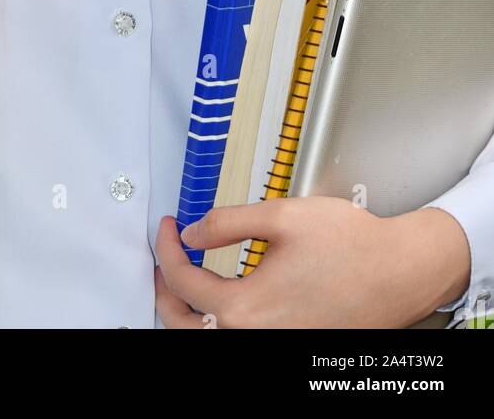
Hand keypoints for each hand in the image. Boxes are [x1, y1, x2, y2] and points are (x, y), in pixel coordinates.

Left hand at [154, 198, 470, 328]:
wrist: (399, 273)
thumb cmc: (353, 246)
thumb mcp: (282, 216)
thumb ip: (227, 222)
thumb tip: (192, 233)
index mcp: (247, 309)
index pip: (182, 283)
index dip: (166, 248)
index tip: (168, 226)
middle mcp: (256, 339)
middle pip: (182, 326)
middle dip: (164, 289)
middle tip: (165, 255)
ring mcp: (273, 347)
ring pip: (206, 341)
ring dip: (185, 312)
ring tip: (183, 277)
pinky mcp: (289, 346)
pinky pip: (236, 340)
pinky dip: (215, 323)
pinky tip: (221, 296)